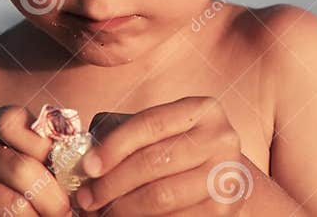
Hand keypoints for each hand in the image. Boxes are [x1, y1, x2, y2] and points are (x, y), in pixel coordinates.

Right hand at [0, 105, 71, 216]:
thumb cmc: (28, 178)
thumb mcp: (39, 155)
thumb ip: (56, 150)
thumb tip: (87, 160)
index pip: (14, 123)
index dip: (44, 148)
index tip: (66, 173)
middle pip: (21, 169)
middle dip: (53, 198)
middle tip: (69, 213)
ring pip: (12, 204)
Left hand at [75, 96, 248, 215]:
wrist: (229, 179)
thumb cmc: (186, 150)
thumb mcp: (170, 132)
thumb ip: (137, 137)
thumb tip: (89, 161)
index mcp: (204, 110)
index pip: (151, 124)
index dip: (115, 146)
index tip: (88, 167)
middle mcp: (221, 140)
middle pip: (154, 163)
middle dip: (112, 183)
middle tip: (87, 197)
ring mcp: (226, 177)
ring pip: (161, 197)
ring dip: (123, 208)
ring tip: (102, 211)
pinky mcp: (224, 211)